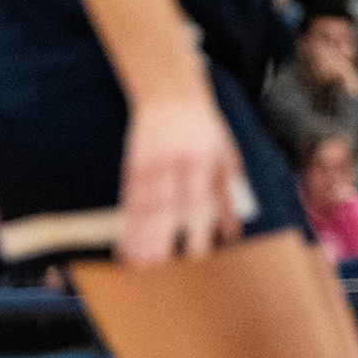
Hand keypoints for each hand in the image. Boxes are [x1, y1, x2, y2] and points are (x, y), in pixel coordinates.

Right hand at [117, 95, 245, 265]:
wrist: (170, 92)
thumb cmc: (203, 128)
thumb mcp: (224, 157)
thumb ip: (227, 196)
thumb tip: (232, 233)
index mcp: (203, 162)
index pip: (200, 200)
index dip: (197, 228)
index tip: (196, 256)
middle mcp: (176, 163)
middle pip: (168, 204)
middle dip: (160, 236)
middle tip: (156, 265)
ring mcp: (152, 162)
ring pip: (145, 203)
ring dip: (139, 234)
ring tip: (137, 261)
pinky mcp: (134, 162)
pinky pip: (130, 196)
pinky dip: (127, 221)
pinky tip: (125, 241)